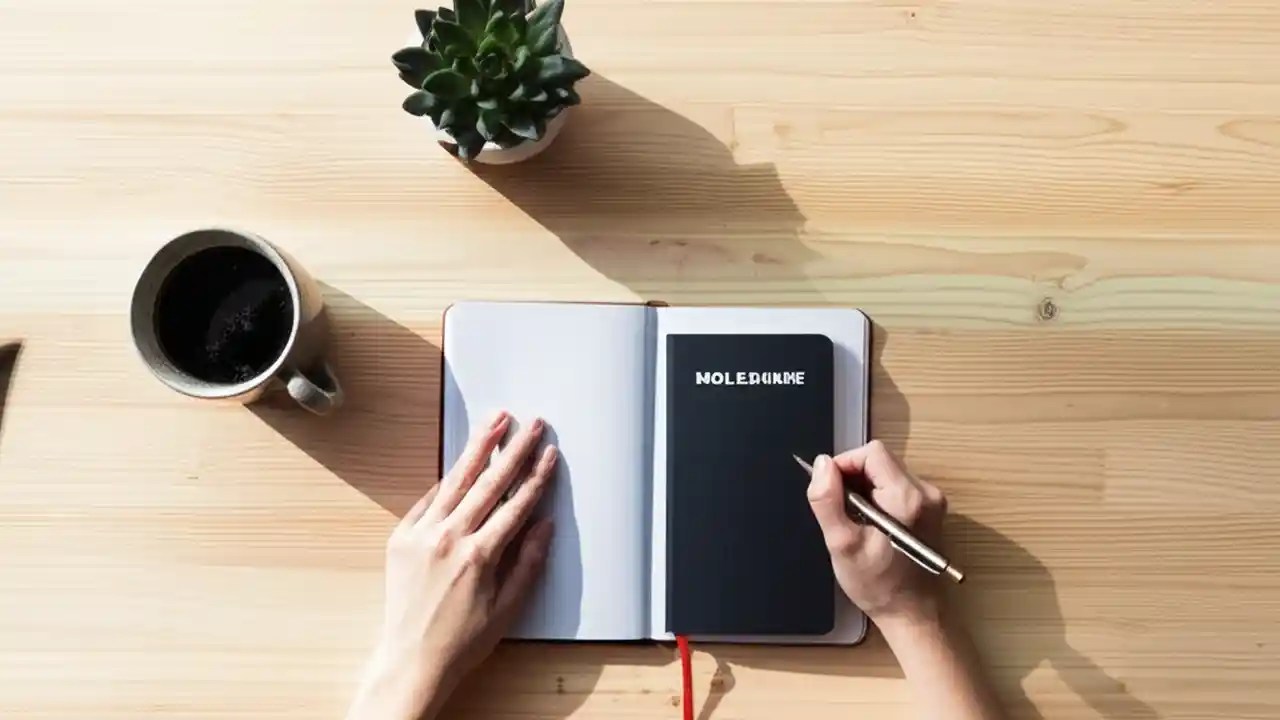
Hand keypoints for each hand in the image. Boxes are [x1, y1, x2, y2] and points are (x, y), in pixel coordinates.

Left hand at [347, 411, 557, 719]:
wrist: (410, 659)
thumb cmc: (462, 640)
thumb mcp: (507, 608)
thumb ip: (528, 563)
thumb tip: (544, 525)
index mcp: (480, 556)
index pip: (517, 504)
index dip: (537, 476)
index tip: (549, 453)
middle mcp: (449, 538)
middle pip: (490, 483)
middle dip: (514, 450)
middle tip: (530, 425)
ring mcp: (421, 535)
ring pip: (456, 481)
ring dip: (478, 448)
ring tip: (495, 421)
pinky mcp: (401, 537)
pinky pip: (428, 500)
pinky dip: (447, 481)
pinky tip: (461, 463)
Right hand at [806, 440, 947, 627]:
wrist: (912, 613)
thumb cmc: (877, 584)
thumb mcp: (841, 544)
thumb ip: (827, 500)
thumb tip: (821, 464)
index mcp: (907, 497)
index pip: (871, 453)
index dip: (844, 465)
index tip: (830, 491)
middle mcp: (926, 493)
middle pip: (880, 461)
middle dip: (854, 478)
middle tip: (841, 511)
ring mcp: (932, 501)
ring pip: (887, 473)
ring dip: (865, 489)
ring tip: (855, 521)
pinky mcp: (930, 510)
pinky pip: (897, 487)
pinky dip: (878, 497)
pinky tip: (871, 524)